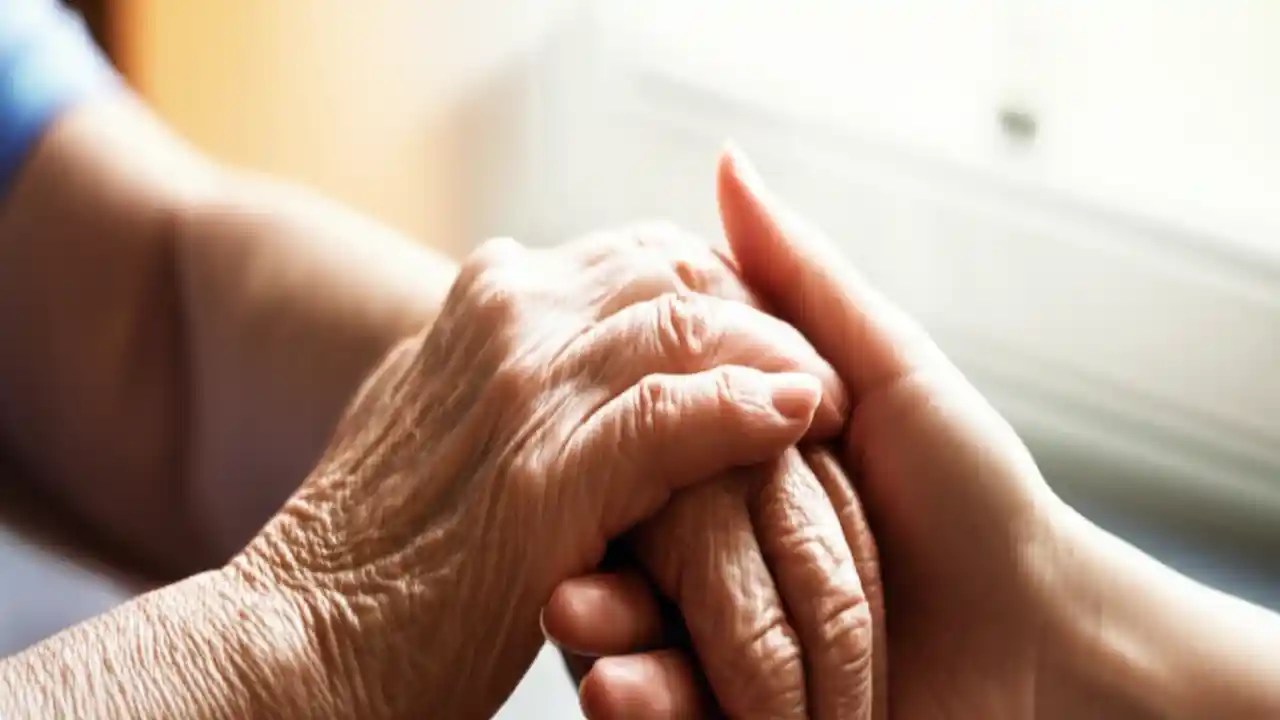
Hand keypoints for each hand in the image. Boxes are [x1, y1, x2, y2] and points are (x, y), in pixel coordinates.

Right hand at [228, 225, 848, 717]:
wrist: (297, 643)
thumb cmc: (375, 554)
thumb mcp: (432, 420)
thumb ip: (498, 371)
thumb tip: (567, 355)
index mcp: (483, 300)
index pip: (639, 256)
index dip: (718, 287)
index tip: (769, 331)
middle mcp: (505, 319)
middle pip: (675, 270)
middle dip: (759, 308)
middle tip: (819, 360)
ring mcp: (521, 387)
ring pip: (686, 324)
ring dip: (775, 353)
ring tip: (830, 397)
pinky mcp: (542, 473)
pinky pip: (671, 412)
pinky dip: (745, 408)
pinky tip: (797, 419)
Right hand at [545, 150, 1074, 718]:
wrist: (1043, 641)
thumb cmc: (974, 496)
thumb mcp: (886, 371)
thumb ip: (800, 281)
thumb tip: (726, 163)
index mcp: (729, 470)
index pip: (639, 461)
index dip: (598, 460)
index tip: (557, 447)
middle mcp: (714, 551)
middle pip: (622, 559)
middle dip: (589, 577)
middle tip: (561, 591)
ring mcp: (722, 636)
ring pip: (633, 640)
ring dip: (601, 644)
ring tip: (577, 634)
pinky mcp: (736, 709)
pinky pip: (673, 709)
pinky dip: (644, 705)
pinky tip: (622, 696)